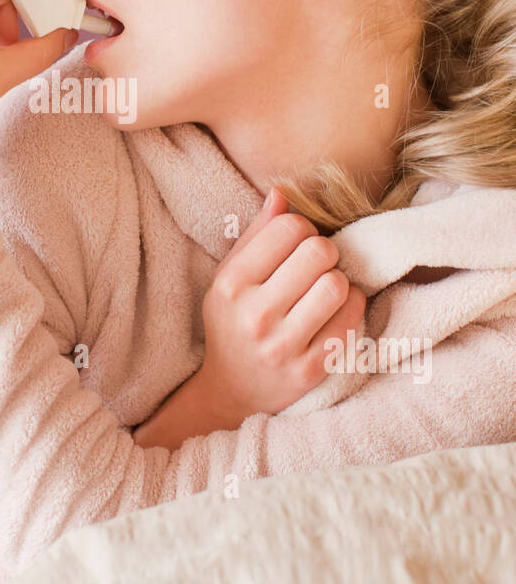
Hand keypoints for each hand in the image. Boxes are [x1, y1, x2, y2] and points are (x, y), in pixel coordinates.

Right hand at [194, 188, 366, 427]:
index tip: (297, 245)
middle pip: (319, 251)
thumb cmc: (234, 321)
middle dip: (324, 252)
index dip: (303, 228)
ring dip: (339, 282)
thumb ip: (257, 233)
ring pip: (338, 285)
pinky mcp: (310, 370)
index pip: (289, 228)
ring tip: (325, 289)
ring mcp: (283, 346)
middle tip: (316, 266)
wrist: (232, 392)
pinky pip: (352, 320)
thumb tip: (283, 191)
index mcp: (231, 284)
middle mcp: (254, 315)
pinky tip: (336, 311)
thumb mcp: (231, 276)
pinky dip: (352, 308)